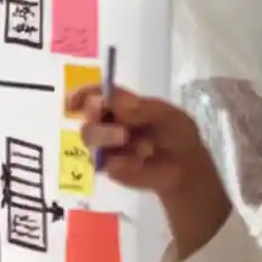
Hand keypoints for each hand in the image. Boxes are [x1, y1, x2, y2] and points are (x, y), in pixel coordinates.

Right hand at [68, 84, 230, 255]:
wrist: (185, 167)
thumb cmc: (177, 135)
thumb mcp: (167, 115)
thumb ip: (142, 108)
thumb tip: (114, 101)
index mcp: (120, 105)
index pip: (94, 94)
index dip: (82, 94)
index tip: (76, 101)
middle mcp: (108, 122)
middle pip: (88, 114)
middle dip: (93, 113)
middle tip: (108, 113)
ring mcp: (105, 146)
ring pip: (89, 136)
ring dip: (105, 135)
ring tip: (125, 138)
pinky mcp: (108, 167)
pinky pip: (102, 162)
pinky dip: (119, 160)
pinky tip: (137, 161)